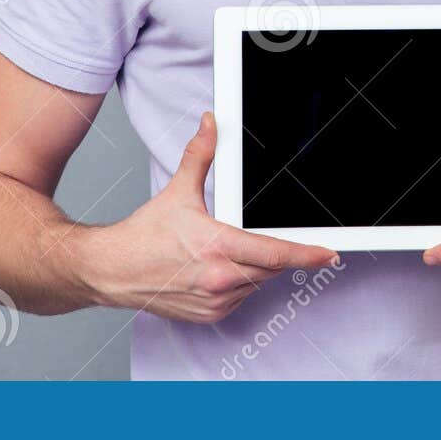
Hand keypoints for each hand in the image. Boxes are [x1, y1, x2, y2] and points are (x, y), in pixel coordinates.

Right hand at [81, 111, 338, 322]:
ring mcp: (215, 301)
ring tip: (232, 249)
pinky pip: (242, 297)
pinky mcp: (209, 315)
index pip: (274, 253)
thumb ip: (201, 156)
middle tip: (283, 240)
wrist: (112, 270)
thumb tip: (212, 124)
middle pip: (271, 267)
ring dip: (257, 266)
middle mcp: (218, 279)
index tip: (329, 254)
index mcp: (216, 247)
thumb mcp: (178, 192)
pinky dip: (242, 282)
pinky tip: (223, 267)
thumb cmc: (143, 236)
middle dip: (279, 253)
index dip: (306, 255)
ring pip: (257, 282)